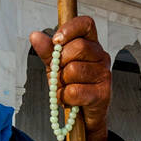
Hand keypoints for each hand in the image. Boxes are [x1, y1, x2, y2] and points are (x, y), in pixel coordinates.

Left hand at [30, 16, 110, 140]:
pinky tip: (69, 99)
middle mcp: (101, 56)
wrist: (82, 116)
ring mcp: (104, 74)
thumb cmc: (71, 86)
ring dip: (61, 82)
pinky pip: (75, 91)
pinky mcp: (103, 94)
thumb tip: (35, 35)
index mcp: (91, 44)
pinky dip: (65, 97)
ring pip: (74, 70)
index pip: (86, 24)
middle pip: (79, 47)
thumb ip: (47, 51)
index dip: (70, 28)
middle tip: (59, 73)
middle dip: (61, 62)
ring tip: (65, 88)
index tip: (56, 40)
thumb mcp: (55, 66)